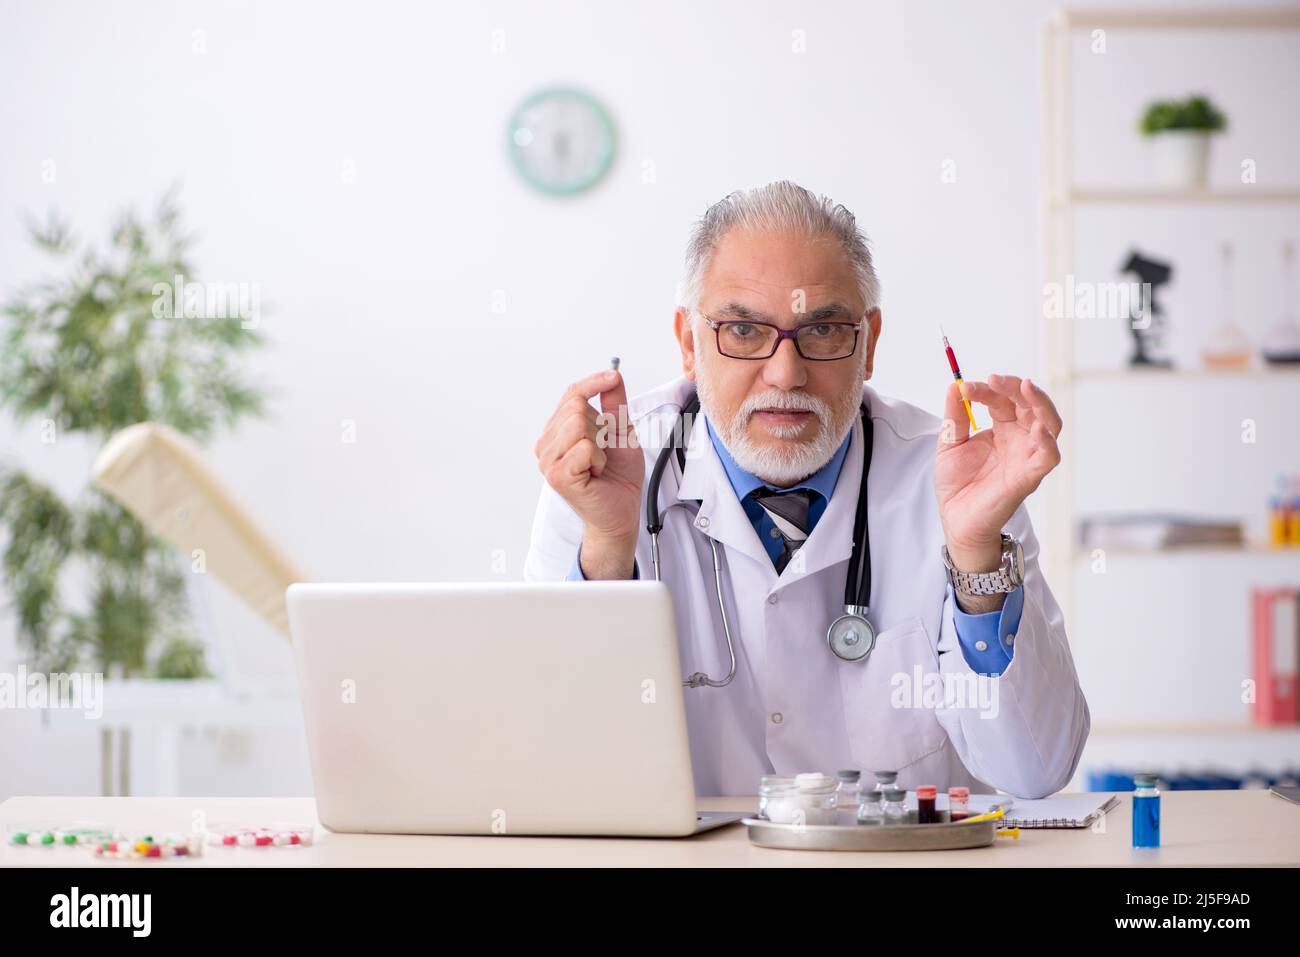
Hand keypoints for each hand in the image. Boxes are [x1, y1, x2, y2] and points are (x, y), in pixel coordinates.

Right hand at [534, 369, 643, 577]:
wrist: (621, 511)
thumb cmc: (618, 477)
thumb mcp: (621, 431)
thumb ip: (614, 403)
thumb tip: (612, 375)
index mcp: (558, 431)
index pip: (571, 394)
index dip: (593, 383)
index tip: (613, 377)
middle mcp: (547, 444)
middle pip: (576, 407)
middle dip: (601, 427)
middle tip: (603, 451)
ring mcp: (548, 460)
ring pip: (579, 424)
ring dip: (600, 444)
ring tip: (598, 463)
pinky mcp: (557, 475)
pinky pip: (584, 447)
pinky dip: (599, 459)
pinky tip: (596, 473)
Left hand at [935, 374, 1061, 571]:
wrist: (956, 520)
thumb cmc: (957, 484)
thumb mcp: (949, 444)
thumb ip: (954, 416)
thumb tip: (954, 386)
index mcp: (1002, 429)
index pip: (1003, 399)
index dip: (987, 389)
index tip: (965, 387)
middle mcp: (1020, 439)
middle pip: (1031, 405)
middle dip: (1017, 388)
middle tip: (996, 379)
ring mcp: (1027, 456)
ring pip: (1050, 424)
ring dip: (1041, 404)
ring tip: (1026, 387)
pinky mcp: (1029, 477)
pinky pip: (1049, 457)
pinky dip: (1048, 441)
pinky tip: (1037, 428)